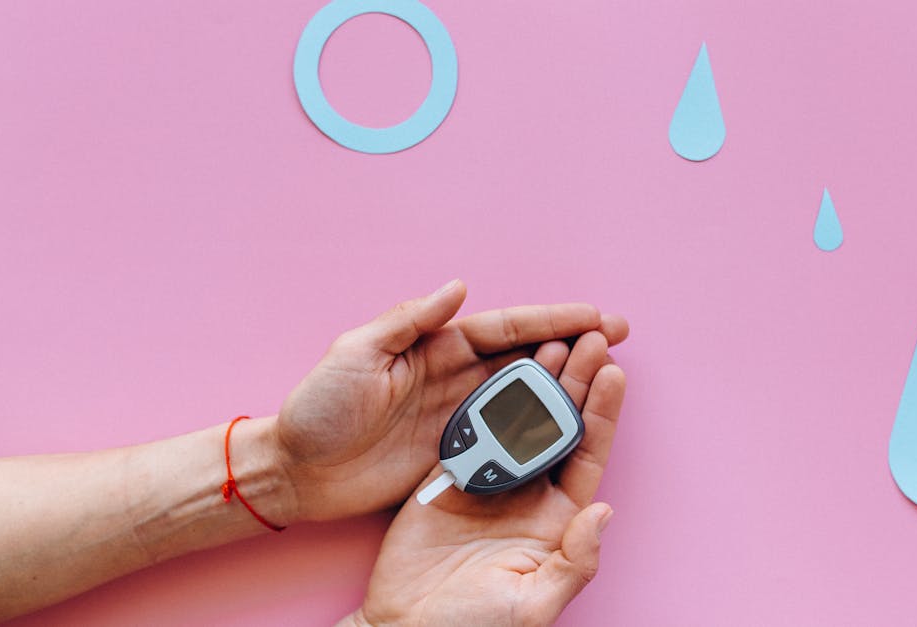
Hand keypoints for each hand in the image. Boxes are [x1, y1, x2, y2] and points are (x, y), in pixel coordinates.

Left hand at [275, 280, 628, 521]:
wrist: (297, 472)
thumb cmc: (318, 409)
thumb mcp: (355, 352)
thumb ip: (408, 320)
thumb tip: (458, 287)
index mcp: (435, 346)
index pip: (505, 328)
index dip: (551, 319)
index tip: (593, 314)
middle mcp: (454, 377)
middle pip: (527, 356)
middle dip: (574, 342)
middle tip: (618, 336)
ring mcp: (458, 416)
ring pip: (525, 394)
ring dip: (566, 382)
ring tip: (609, 374)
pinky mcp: (456, 453)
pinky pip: (508, 437)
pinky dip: (540, 429)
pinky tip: (569, 425)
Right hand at [346, 330, 626, 626]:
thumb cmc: (474, 626)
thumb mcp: (532, 603)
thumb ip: (574, 561)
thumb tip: (604, 513)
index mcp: (556, 519)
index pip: (587, 454)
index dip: (602, 413)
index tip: (614, 372)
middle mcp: (528, 493)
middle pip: (559, 425)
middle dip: (576, 381)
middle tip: (589, 337)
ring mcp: (490, 481)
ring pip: (520, 419)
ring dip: (535, 380)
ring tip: (550, 340)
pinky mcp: (451, 475)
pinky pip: (475, 428)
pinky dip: (487, 397)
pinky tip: (500, 366)